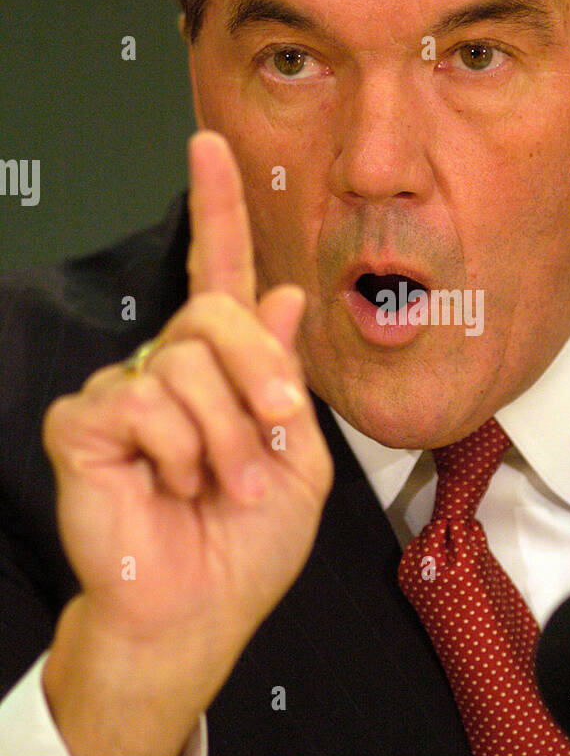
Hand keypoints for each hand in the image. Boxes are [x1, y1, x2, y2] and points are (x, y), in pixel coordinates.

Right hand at [41, 131, 332, 755]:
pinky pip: (143, 403)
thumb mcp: (299, 458)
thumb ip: (284, 377)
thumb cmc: (246, 543)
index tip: (210, 145)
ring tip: (219, 485)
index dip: (216, 209)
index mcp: (222, 370)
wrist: (200, 610)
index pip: (216, 274)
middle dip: (261, 380)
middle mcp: (169, 368)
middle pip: (215, 315)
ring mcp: (123, 391)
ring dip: (225, 438)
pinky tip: (167, 486)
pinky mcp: (84, 423)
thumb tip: (280, 292)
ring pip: (186, 366)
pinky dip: (176, 453)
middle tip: (274, 437)